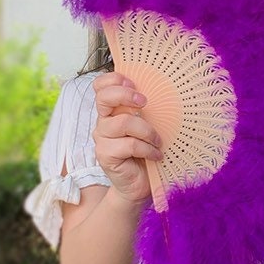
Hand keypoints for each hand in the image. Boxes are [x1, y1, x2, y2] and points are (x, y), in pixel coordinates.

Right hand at [92, 72, 162, 204]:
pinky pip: (129, 145)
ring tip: (158, 141)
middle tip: (145, 102)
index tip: (134, 84)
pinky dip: (148, 149)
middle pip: (104, 97)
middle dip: (126, 95)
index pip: (100, 86)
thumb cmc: (145, 152)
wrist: (139, 184)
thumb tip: (163, 90)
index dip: (113, 80)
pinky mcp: (105, 155)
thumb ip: (144, 110)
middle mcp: (103, 122)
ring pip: (123, 123)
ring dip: (147, 131)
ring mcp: (102, 138)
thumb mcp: (147, 126)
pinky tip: (156, 155)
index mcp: (111, 110)